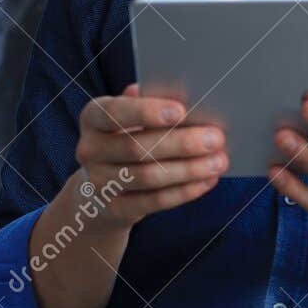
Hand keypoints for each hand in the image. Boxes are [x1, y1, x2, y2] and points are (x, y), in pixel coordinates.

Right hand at [73, 83, 226, 226]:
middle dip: (181, 143)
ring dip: (189, 169)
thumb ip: (151, 107)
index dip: (145, 111)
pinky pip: (153, 201)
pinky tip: (206, 181)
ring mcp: (97, 182)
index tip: (181, 110)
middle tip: (216, 138)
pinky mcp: (113, 209)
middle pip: (137, 147)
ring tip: (218, 162)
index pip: (114, 112)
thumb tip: (187, 97)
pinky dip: (184, 191)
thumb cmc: (128, 139)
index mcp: (93, 118)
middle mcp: (89, 149)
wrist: (101, 189)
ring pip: (148, 176)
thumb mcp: (132, 119)